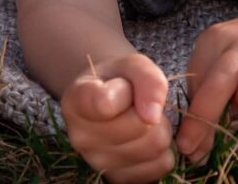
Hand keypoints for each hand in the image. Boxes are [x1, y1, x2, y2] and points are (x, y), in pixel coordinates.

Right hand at [61, 53, 173, 183]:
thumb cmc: (119, 80)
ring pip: (154, 148)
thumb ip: (146, 78)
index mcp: (76, 101)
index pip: (105, 103)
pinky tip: (145, 140)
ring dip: (160, 130)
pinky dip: (162, 152)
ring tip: (142, 121)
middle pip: (141, 126)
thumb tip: (153, 115)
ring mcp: (98, 163)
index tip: (124, 86)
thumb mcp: (132, 64)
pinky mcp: (118, 179)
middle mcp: (80, 137)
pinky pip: (160, 167)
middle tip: (140, 104)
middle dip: (151, 111)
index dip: (126, 93)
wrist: (109, 103)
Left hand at [174, 18, 237, 164]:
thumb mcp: (213, 74)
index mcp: (215, 40)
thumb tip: (194, 152)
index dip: (193, 117)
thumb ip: (202, 107)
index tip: (187, 146)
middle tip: (206, 143)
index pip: (200, 80)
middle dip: (211, 114)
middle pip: (225, 77)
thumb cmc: (237, 64)